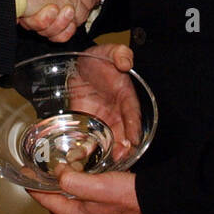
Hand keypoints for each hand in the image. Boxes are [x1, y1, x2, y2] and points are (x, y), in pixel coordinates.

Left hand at [28, 167, 145, 213]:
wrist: (154, 203)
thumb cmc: (128, 198)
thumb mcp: (97, 185)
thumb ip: (73, 181)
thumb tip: (57, 173)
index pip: (46, 201)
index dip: (33, 187)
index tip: (24, 175)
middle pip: (55, 206)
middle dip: (44, 192)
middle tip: (38, 176)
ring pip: (68, 204)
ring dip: (60, 190)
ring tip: (56, 174)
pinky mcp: (105, 208)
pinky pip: (82, 199)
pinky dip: (75, 189)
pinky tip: (81, 177)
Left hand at [65, 44, 140, 162]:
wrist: (79, 65)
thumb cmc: (98, 59)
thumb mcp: (109, 51)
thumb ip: (120, 53)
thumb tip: (126, 61)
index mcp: (126, 97)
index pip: (132, 113)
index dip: (133, 126)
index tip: (133, 138)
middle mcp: (117, 113)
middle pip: (123, 133)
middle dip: (123, 147)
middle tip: (121, 157)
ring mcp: (102, 120)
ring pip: (107, 140)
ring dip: (106, 152)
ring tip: (103, 163)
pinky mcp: (86, 124)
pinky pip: (88, 138)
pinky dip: (85, 149)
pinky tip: (80, 158)